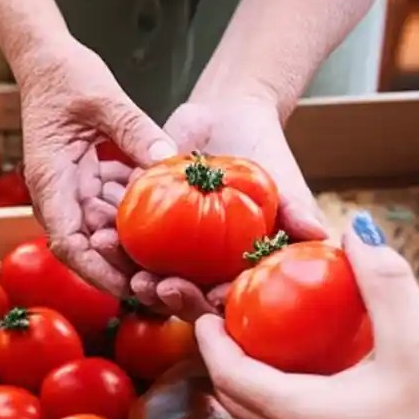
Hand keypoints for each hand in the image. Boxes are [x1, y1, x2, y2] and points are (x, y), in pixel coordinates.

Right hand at [15, 38, 174, 296]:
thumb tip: (170, 160)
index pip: (68, 243)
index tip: (130, 285)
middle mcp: (59, 194)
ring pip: (107, 229)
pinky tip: (171, 212)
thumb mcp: (103, 97)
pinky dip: (140, 211)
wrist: (47, 61)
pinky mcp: (89, 182)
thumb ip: (134, 129)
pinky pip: (116, 206)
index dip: (97, 270)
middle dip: (126, 264)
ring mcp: (74, 190)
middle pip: (91, 246)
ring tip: (177, 255)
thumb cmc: (65, 76)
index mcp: (50, 180)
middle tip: (169, 279)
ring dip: (137, 240)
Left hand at [100, 99, 329, 318]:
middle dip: (157, 292)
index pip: (218, 302)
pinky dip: (105, 225)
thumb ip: (296, 210)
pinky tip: (94, 219)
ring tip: (105, 244)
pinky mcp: (137, 226)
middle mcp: (192, 270)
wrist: (225, 114)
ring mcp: (162, 251)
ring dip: (119, 260)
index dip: (211, 304)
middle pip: (172, 295)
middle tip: (144, 282)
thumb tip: (323, 235)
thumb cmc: (265, 152)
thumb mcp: (282, 180)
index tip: (207, 295)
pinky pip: (117, 231)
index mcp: (228, 274)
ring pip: (137, 267)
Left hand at [192, 211, 418, 418]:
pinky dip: (296, 390)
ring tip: (277, 332)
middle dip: (228, 352)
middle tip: (233, 312)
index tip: (203, 305)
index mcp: (296, 415)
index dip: (209, 338)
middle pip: (240, 393)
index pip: (226, 373)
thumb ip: (385, 287)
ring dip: (263, 373)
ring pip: (271, 411)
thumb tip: (357, 230)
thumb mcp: (417, 350)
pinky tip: (330, 369)